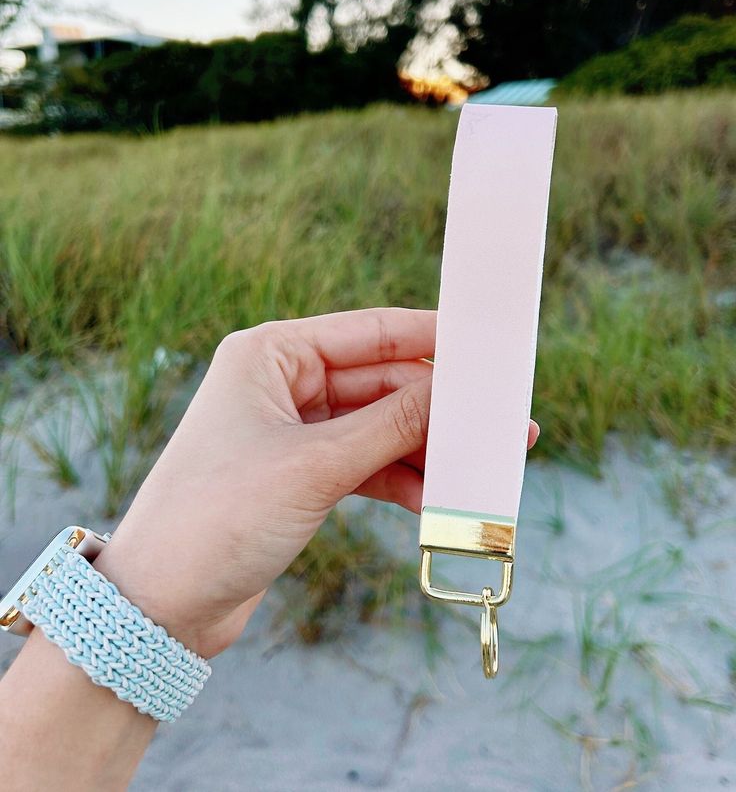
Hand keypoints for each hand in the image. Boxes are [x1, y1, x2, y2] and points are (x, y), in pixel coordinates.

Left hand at [95, 308, 539, 658]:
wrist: (161, 605)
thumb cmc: (219, 517)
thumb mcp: (317, 466)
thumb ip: (393, 425)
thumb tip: (455, 393)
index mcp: (271, 354)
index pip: (369, 332)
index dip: (431, 338)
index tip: (487, 346)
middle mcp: (280, 383)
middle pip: (379, 382)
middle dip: (435, 407)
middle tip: (496, 424)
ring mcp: (290, 430)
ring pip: (377, 426)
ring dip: (423, 447)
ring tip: (476, 466)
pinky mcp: (298, 474)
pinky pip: (365, 462)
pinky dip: (399, 477)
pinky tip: (436, 496)